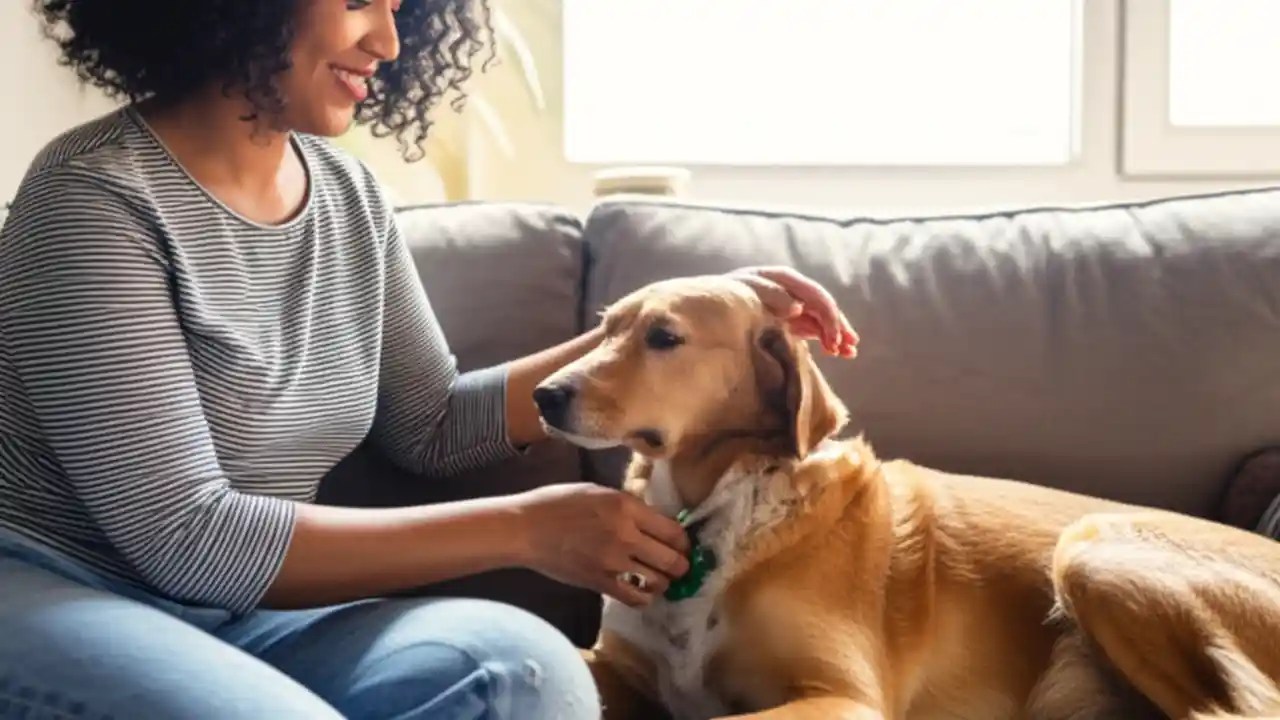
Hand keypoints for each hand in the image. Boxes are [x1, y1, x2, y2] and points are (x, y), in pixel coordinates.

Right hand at [512, 483, 690, 606]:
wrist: (526, 529)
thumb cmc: (558, 504)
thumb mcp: (599, 492)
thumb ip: (628, 506)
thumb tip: (654, 520)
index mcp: (627, 507)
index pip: (674, 531)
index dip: (685, 542)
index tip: (683, 546)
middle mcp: (626, 534)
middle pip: (673, 559)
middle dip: (681, 565)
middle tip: (679, 566)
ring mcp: (614, 562)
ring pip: (659, 581)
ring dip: (664, 582)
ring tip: (659, 579)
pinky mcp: (600, 583)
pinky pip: (635, 598)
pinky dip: (645, 597)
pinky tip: (641, 591)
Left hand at [728, 266, 858, 357]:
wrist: (704, 312)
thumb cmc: (722, 301)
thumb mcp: (743, 295)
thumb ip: (770, 297)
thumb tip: (797, 307)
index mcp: (780, 278)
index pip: (813, 294)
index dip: (826, 316)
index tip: (832, 340)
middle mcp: (789, 289)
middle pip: (821, 305)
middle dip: (836, 326)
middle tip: (847, 347)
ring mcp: (789, 304)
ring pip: (820, 318)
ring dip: (836, 334)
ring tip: (850, 352)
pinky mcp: (788, 320)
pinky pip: (813, 328)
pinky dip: (826, 339)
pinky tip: (839, 352)